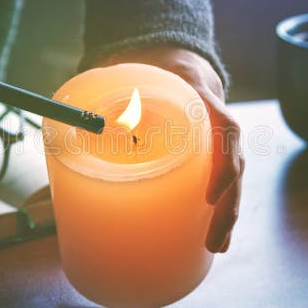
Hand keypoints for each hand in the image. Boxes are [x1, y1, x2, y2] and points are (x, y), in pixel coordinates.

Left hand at [94, 46, 243, 252]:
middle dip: (228, 205)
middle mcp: (215, 119)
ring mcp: (217, 139)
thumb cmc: (148, 70)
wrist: (176, 61)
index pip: (224, 128)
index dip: (224, 162)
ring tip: (216, 246)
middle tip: (213, 240)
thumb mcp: (126, 74)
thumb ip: (103, 96)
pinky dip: (221, 210)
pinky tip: (213, 239)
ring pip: (233, 178)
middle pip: (235, 163)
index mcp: (199, 95)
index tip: (211, 194)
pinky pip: (223, 182)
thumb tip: (72, 124)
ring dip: (227, 214)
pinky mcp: (210, 156)